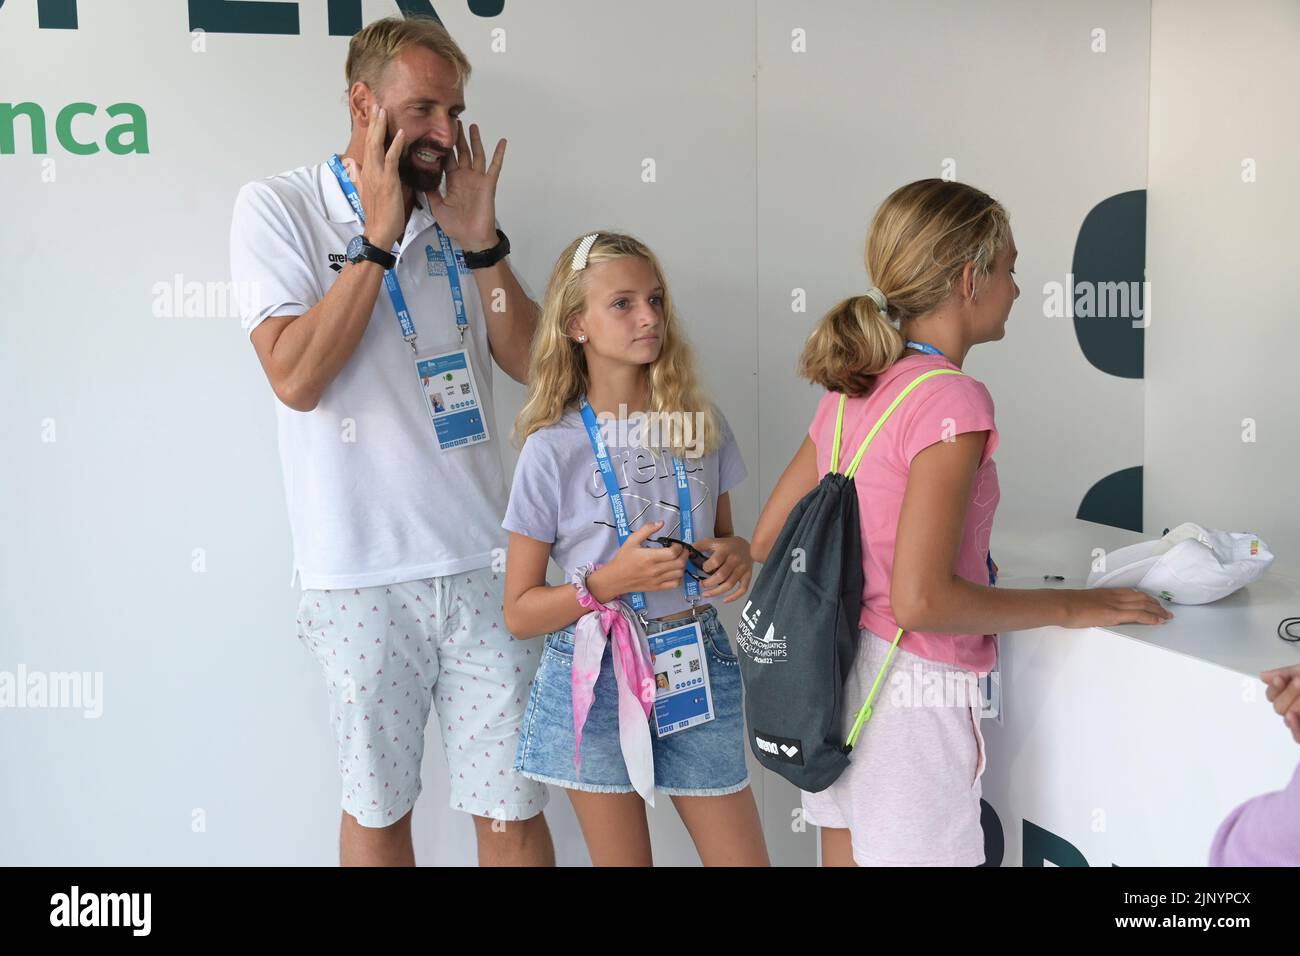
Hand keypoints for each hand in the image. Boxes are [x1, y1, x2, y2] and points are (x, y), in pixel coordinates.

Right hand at [340, 103, 405, 249]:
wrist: (378, 231)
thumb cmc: (377, 214)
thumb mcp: (365, 192)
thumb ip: (358, 176)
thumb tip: (351, 164)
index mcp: (366, 172)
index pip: (368, 145)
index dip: (371, 129)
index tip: (374, 114)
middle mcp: (369, 170)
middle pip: (370, 141)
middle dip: (373, 122)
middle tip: (377, 104)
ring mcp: (378, 175)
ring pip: (377, 146)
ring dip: (380, 127)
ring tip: (383, 111)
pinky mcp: (388, 181)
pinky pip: (391, 159)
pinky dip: (395, 145)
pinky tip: (400, 133)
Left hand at [426, 120, 504, 251]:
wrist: (472, 237)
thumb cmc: (456, 225)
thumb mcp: (437, 207)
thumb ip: (430, 192)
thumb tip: (418, 180)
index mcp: (453, 181)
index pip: (447, 159)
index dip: (442, 147)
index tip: (435, 132)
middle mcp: (465, 176)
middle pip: (461, 152)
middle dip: (457, 137)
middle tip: (453, 121)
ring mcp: (477, 179)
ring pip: (476, 154)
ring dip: (474, 140)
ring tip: (471, 125)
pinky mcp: (488, 183)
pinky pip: (495, 166)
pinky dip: (499, 154)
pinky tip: (502, 141)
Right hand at [589, 521, 687, 600]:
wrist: (615, 578)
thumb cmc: (623, 558)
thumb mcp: (632, 540)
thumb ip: (647, 530)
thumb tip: (661, 523)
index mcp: (649, 557)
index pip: (673, 553)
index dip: (679, 547)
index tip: (675, 544)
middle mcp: (655, 570)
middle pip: (679, 563)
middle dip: (684, 554)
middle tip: (682, 550)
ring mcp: (657, 580)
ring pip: (679, 574)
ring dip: (683, 565)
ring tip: (678, 559)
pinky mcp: (657, 588)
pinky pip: (675, 584)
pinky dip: (679, 577)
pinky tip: (675, 571)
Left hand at [693, 536, 752, 603]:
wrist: (747, 546)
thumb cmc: (728, 545)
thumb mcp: (714, 541)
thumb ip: (701, 545)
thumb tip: (688, 551)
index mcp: (725, 550)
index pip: (715, 561)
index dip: (706, 567)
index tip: (702, 569)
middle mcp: (734, 560)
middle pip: (722, 575)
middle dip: (709, 583)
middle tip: (701, 585)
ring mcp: (742, 569)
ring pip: (730, 584)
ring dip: (716, 592)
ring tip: (706, 594)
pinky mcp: (748, 575)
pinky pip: (743, 589)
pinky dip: (734, 597)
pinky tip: (724, 600)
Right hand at [1061, 587, 1172, 627]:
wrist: (1063, 605)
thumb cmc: (1068, 605)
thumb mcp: (1085, 602)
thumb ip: (1096, 606)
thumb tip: (1098, 612)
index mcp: (1107, 592)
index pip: (1132, 593)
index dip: (1145, 597)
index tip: (1153, 602)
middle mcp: (1115, 596)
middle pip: (1141, 598)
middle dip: (1155, 604)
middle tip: (1165, 610)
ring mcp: (1116, 604)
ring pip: (1143, 605)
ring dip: (1157, 611)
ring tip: (1166, 616)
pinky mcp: (1115, 614)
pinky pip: (1138, 614)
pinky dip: (1151, 617)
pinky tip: (1158, 621)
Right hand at [1262, 664, 1299, 743]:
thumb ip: (1285, 673)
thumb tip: (1263, 676)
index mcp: (1293, 694)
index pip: (1273, 696)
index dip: (1275, 688)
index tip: (1280, 679)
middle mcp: (1296, 708)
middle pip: (1278, 707)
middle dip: (1288, 694)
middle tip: (1299, 683)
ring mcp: (1299, 720)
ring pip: (1286, 718)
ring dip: (1295, 704)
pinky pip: (1297, 737)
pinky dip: (1294, 726)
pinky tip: (1293, 715)